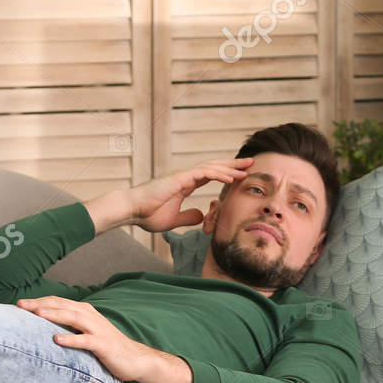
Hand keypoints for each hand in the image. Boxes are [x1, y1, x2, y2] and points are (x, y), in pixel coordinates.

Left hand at [16, 296, 159, 381]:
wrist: (135, 359)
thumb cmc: (106, 346)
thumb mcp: (85, 333)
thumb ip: (69, 326)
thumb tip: (44, 327)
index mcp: (83, 312)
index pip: (57, 302)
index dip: (38, 302)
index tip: (19, 305)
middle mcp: (89, 316)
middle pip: (62, 306)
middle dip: (40, 304)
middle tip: (20, 306)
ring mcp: (97, 329)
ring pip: (73, 318)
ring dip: (54, 315)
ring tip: (37, 314)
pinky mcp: (103, 344)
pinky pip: (85, 340)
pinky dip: (71, 339)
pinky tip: (57, 339)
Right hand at [124, 157, 255, 233]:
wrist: (131, 210)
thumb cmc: (147, 214)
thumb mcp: (174, 219)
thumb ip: (189, 216)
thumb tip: (202, 216)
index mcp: (185, 184)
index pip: (210, 175)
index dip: (226, 174)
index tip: (241, 175)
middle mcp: (185, 177)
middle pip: (214, 167)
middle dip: (233, 165)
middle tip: (251, 163)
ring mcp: (182, 176)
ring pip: (211, 167)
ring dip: (230, 167)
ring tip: (247, 168)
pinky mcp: (179, 178)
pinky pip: (203, 173)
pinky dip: (218, 174)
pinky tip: (231, 177)